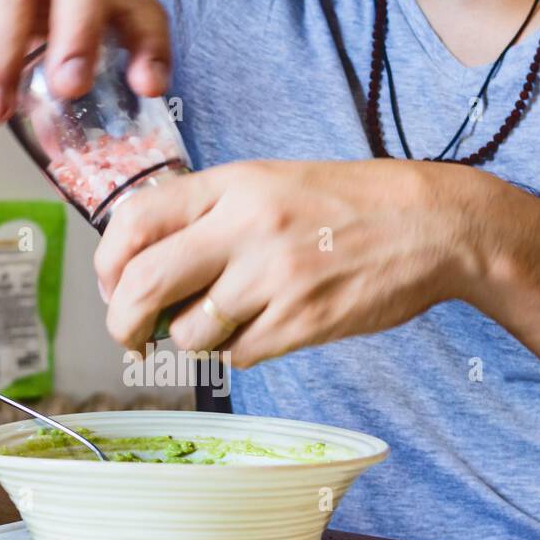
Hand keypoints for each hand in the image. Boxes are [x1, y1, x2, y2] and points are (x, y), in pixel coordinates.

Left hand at [94, 159, 496, 365]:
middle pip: (144, 285)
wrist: (432, 224)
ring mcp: (274, 277)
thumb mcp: (269, 183)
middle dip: (123, 324)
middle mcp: (246, 227)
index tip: (112, 288)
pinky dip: (240, 352)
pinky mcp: (302, 322)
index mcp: (232, 185)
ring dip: (195, 341)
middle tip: (132, 337)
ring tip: (225, 323)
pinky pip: (239, 356)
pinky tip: (268, 328)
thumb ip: (206, 216)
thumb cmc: (345, 205)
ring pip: (191, 333)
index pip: (133, 222)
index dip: (106, 265)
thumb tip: (143, 272)